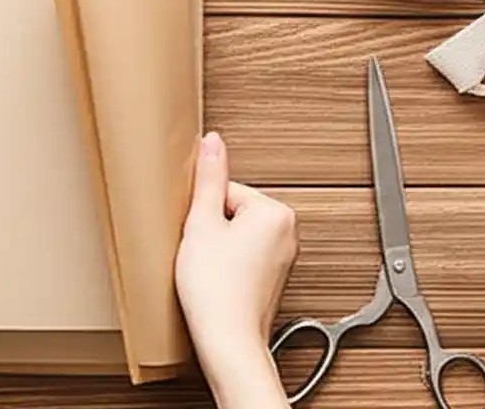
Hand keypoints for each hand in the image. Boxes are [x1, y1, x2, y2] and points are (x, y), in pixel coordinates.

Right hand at [176, 132, 298, 407]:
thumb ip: (208, 178)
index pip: (225, 191)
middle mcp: (287, 232)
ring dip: (217, 248)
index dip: (202, 213)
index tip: (198, 235)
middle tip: (202, 255)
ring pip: (235, 235)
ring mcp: (283, 257)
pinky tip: (217, 283)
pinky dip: (227, 266)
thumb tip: (212, 142)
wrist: (228, 342)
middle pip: (232, 211)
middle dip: (211, 230)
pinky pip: (243, 257)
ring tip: (210, 272)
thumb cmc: (216, 292)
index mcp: (275, 212)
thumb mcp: (201, 224)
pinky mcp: (273, 278)